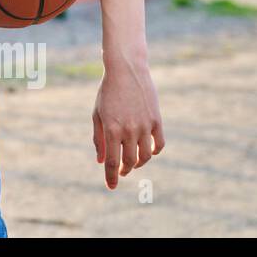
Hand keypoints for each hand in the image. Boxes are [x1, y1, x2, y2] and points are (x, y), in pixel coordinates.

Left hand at [92, 56, 163, 189]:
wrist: (126, 70)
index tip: (111, 186)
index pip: (112, 162)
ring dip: (138, 163)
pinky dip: (154, 152)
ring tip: (132, 162)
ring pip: (145, 156)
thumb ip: (98, 139)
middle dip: (124, 170)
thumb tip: (100, 162)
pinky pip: (159, 144)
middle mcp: (129, 130)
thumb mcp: (97, 114)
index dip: (111, 177)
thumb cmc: (107, 92)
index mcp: (111, 129)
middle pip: (129, 162)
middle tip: (121, 171)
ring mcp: (145, 126)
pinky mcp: (157, 120)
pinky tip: (147, 151)